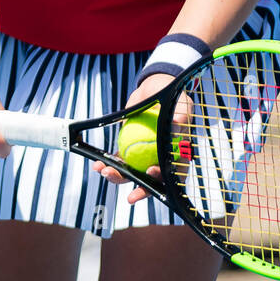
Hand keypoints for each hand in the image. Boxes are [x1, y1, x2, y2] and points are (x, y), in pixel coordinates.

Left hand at [91, 73, 192, 204]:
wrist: (154, 87)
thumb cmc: (173, 97)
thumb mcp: (181, 104)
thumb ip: (182, 114)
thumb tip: (179, 124)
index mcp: (179, 154)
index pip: (174, 173)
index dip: (163, 179)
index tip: (150, 172)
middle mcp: (163, 159)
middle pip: (153, 180)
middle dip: (140, 188)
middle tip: (129, 193)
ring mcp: (146, 155)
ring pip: (133, 172)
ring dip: (119, 176)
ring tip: (105, 172)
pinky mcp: (131, 149)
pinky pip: (120, 159)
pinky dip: (109, 163)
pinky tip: (97, 163)